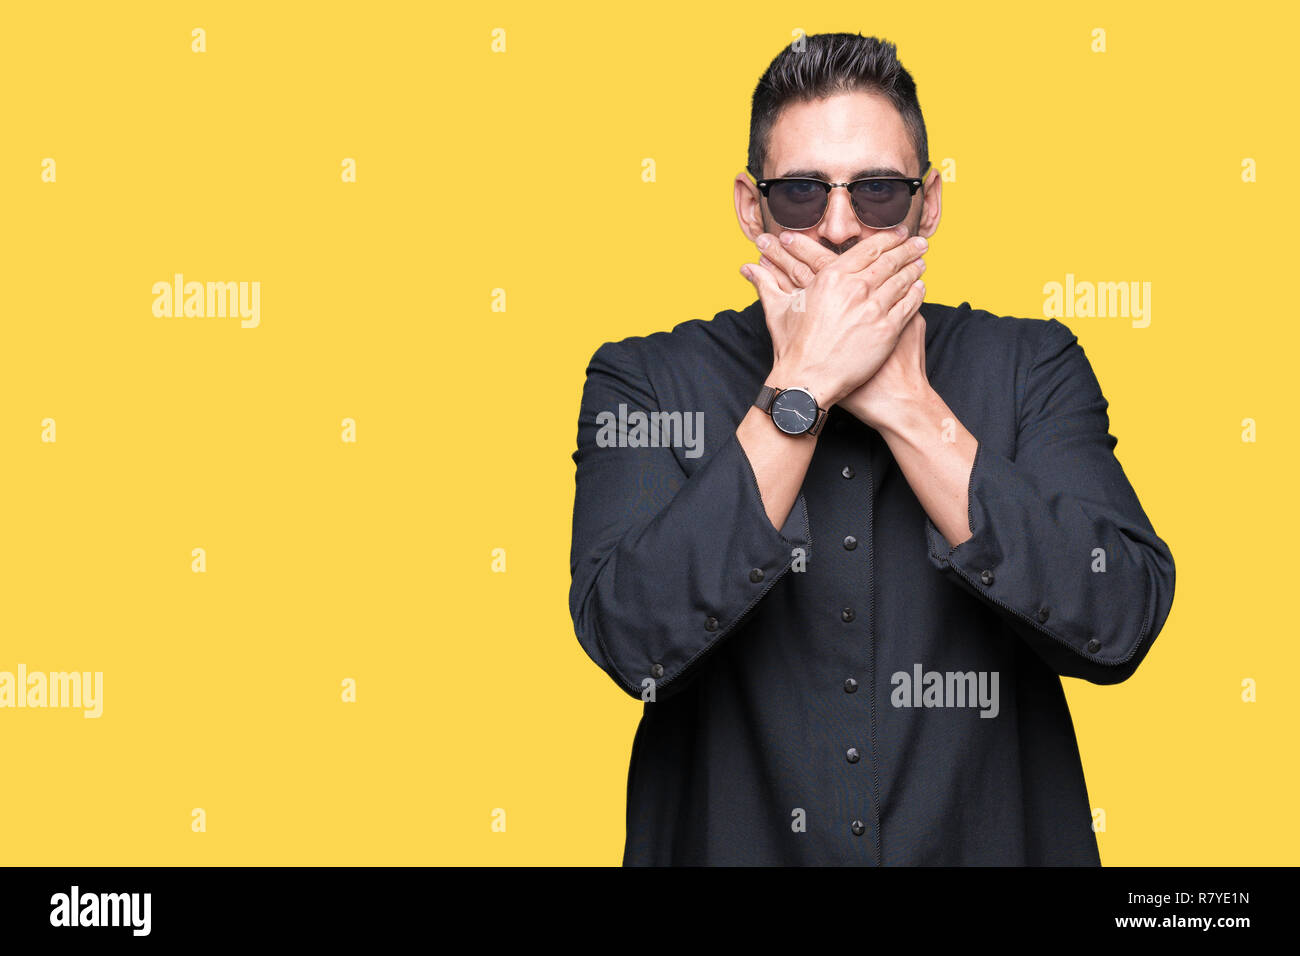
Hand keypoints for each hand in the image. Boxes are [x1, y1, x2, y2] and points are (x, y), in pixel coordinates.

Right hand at [740, 226, 927, 406]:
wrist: (807, 381)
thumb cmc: (792, 348)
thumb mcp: (778, 310)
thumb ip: (767, 283)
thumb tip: (747, 269)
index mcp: (831, 277)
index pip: (868, 249)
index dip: (887, 240)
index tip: (898, 235)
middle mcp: (855, 288)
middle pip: (890, 261)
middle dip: (907, 250)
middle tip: (920, 244)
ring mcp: (873, 309)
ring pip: (903, 281)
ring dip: (914, 270)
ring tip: (922, 263)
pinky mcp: (887, 331)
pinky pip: (908, 306)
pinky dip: (917, 295)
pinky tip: (920, 289)